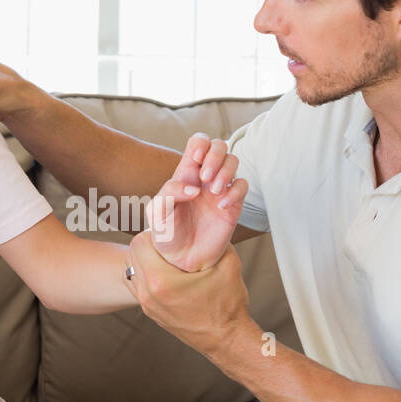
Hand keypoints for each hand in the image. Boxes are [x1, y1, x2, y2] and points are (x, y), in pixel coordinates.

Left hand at [124, 228, 254, 359]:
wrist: (226, 339)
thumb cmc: (227, 307)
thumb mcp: (227, 264)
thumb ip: (215, 240)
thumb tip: (207, 222)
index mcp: (161, 281)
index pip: (139, 242)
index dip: (154, 232)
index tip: (169, 233)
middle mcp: (148, 294)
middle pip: (132, 254)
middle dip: (148, 244)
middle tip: (168, 242)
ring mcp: (147, 305)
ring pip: (130, 269)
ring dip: (143, 259)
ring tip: (164, 256)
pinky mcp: (150, 312)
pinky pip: (136, 285)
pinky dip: (144, 274)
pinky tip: (163, 271)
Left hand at [145, 133, 247, 272]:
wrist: (182, 259)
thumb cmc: (167, 234)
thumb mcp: (158, 212)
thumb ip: (169, 193)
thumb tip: (194, 188)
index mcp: (185, 172)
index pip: (198, 142)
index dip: (201, 143)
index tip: (196, 158)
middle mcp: (204, 177)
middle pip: (219, 146)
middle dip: (215, 156)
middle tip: (205, 178)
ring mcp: (219, 190)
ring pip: (233, 161)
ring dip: (226, 171)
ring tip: (214, 192)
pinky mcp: (232, 204)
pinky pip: (242, 186)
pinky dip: (235, 192)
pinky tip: (222, 206)